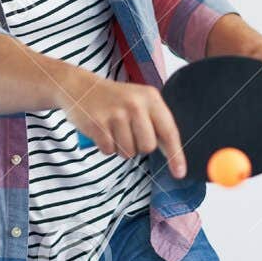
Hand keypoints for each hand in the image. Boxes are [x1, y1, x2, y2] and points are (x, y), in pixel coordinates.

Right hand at [61, 76, 187, 178]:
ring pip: (128, 152)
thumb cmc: (116, 99)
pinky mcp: (98, 124)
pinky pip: (109, 151)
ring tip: (113, 130)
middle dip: (139, 147)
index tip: (180, 173)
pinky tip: (102, 131)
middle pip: (147, 147)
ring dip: (121, 148)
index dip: (175, 155)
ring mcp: (116, 114)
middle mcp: (135, 104)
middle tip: (128, 133)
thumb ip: (156, 124)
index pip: (169, 131)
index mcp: (151, 98)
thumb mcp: (140, 102)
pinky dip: (106, 147)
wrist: (81, 87)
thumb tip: (172, 154)